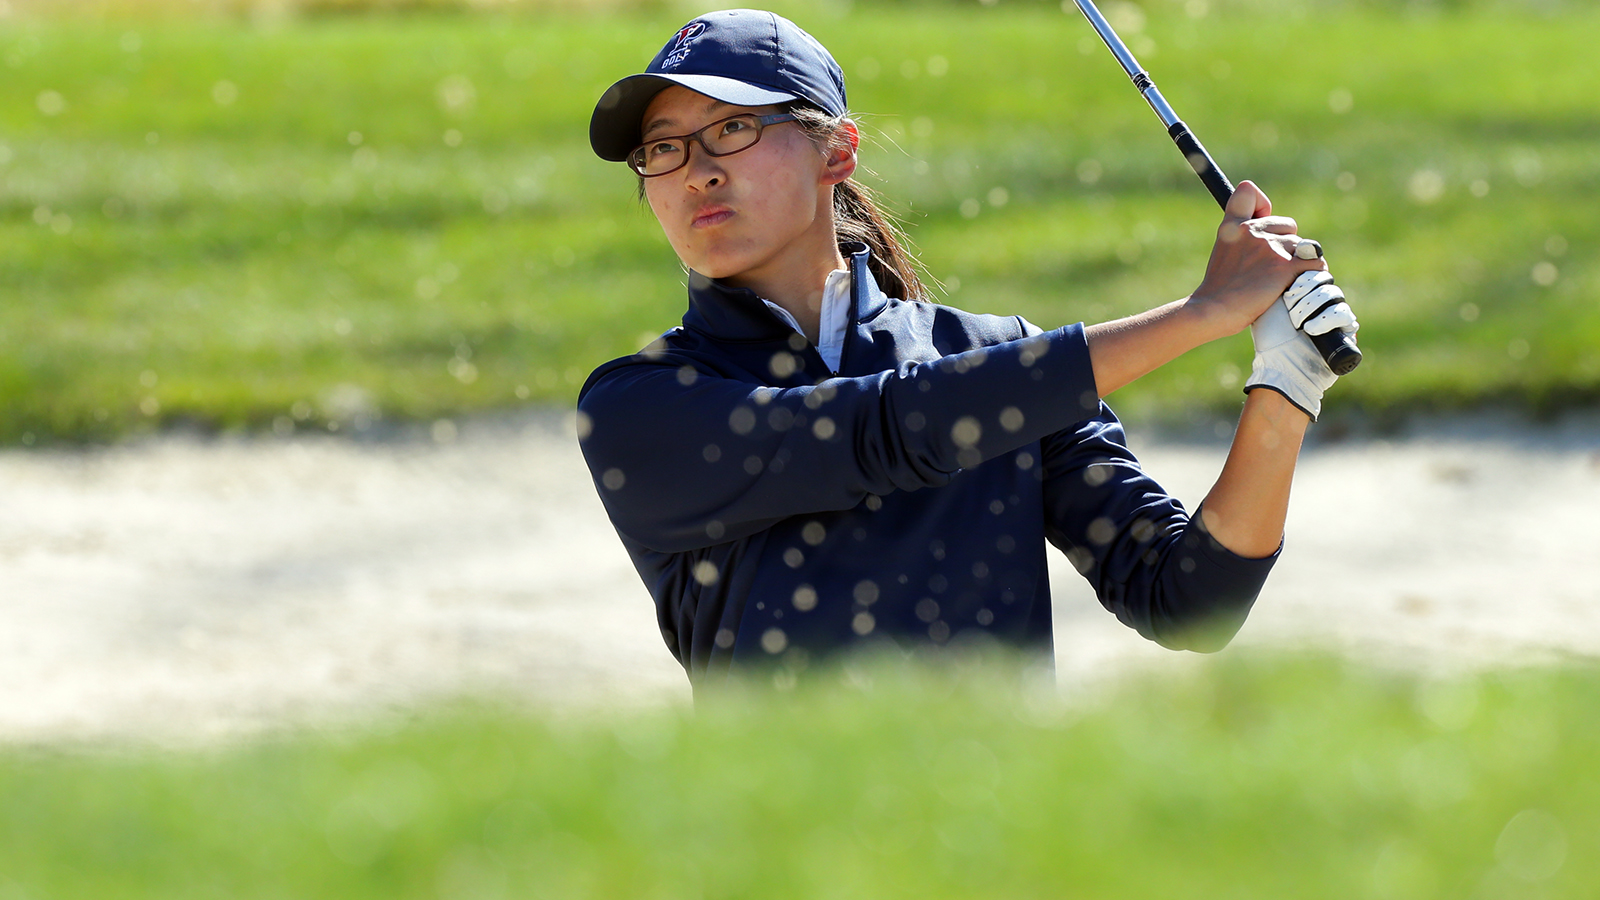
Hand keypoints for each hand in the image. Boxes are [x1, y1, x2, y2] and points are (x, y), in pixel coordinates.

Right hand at [1189, 181, 1326, 337]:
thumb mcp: (1223, 249)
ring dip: (1298, 262)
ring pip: (1302, 246)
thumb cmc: (1220, 287)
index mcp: (1234, 226)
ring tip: (1280, 280)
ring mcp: (1271, 247)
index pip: (1248, 193)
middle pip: (1288, 226)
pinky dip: (1312, 273)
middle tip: (1269, 267)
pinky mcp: (1285, 266)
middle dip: (1285, 244)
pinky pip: (1315, 263)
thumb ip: (1239, 231)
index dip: (1262, 207)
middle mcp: (1252, 231)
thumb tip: (1269, 231)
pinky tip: (1299, 282)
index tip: (1261, 223)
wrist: (1214, 310)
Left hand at [1244, 269, 1355, 420]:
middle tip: (1289, 306)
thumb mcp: (1270, 300)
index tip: (1288, 290)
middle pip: (1324, 278)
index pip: (1313, 268)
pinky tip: (1310, 329)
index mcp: (1304, 290)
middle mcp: (1322, 300)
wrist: (1280, 366)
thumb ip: (1279, 275)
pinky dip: (1325, 320)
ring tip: (1297, 322)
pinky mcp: (1347, 330)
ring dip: (1311, 306)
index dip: (1302, 275)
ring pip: (1333, 294)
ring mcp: (1335, 314)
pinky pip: (1344, 314)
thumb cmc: (1271, 336)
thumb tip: (1291, 248)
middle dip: (1304, 290)